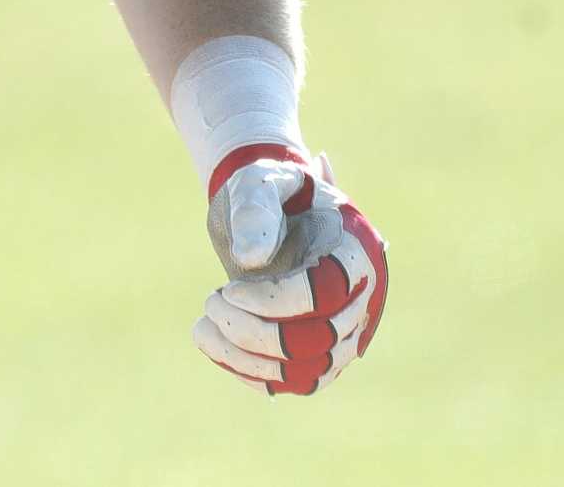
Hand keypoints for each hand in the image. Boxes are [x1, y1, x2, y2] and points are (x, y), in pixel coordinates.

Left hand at [192, 146, 387, 394]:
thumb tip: (251, 259)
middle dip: (253, 331)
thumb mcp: (259, 182)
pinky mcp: (323, 353)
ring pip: (307, 371)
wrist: (268, 211)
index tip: (229, 288)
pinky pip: (295, 381)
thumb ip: (256, 209)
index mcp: (355, 251)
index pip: (325, 294)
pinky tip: (212, 343)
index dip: (274, 300)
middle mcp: (361, 299)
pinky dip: (251, 373)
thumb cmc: (267, 190)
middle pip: (317, 341)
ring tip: (202, 325)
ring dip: (246, 357)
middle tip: (211, 300)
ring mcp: (345, 332)